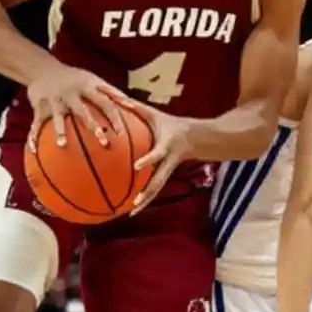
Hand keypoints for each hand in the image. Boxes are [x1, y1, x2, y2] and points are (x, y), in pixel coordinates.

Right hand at [26, 66, 125, 151]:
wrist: (43, 68)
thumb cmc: (74, 78)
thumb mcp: (93, 79)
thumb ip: (111, 91)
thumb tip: (131, 103)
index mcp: (87, 86)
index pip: (104, 102)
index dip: (114, 117)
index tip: (122, 133)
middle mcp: (71, 93)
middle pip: (84, 111)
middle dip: (94, 127)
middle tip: (104, 143)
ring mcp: (54, 100)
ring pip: (58, 117)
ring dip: (60, 131)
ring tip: (63, 145)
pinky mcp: (39, 106)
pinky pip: (36, 123)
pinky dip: (33, 136)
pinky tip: (33, 150)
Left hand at [116, 99, 191, 214]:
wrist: (195, 137)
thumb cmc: (170, 123)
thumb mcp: (155, 114)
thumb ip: (136, 107)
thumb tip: (116, 98)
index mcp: (166, 145)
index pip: (157, 154)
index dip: (148, 159)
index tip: (138, 166)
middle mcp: (167, 161)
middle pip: (159, 180)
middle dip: (148, 192)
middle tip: (135, 202)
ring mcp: (168, 170)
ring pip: (158, 188)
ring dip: (146, 200)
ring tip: (132, 213)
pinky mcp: (166, 175)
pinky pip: (156, 188)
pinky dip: (146, 198)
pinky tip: (134, 209)